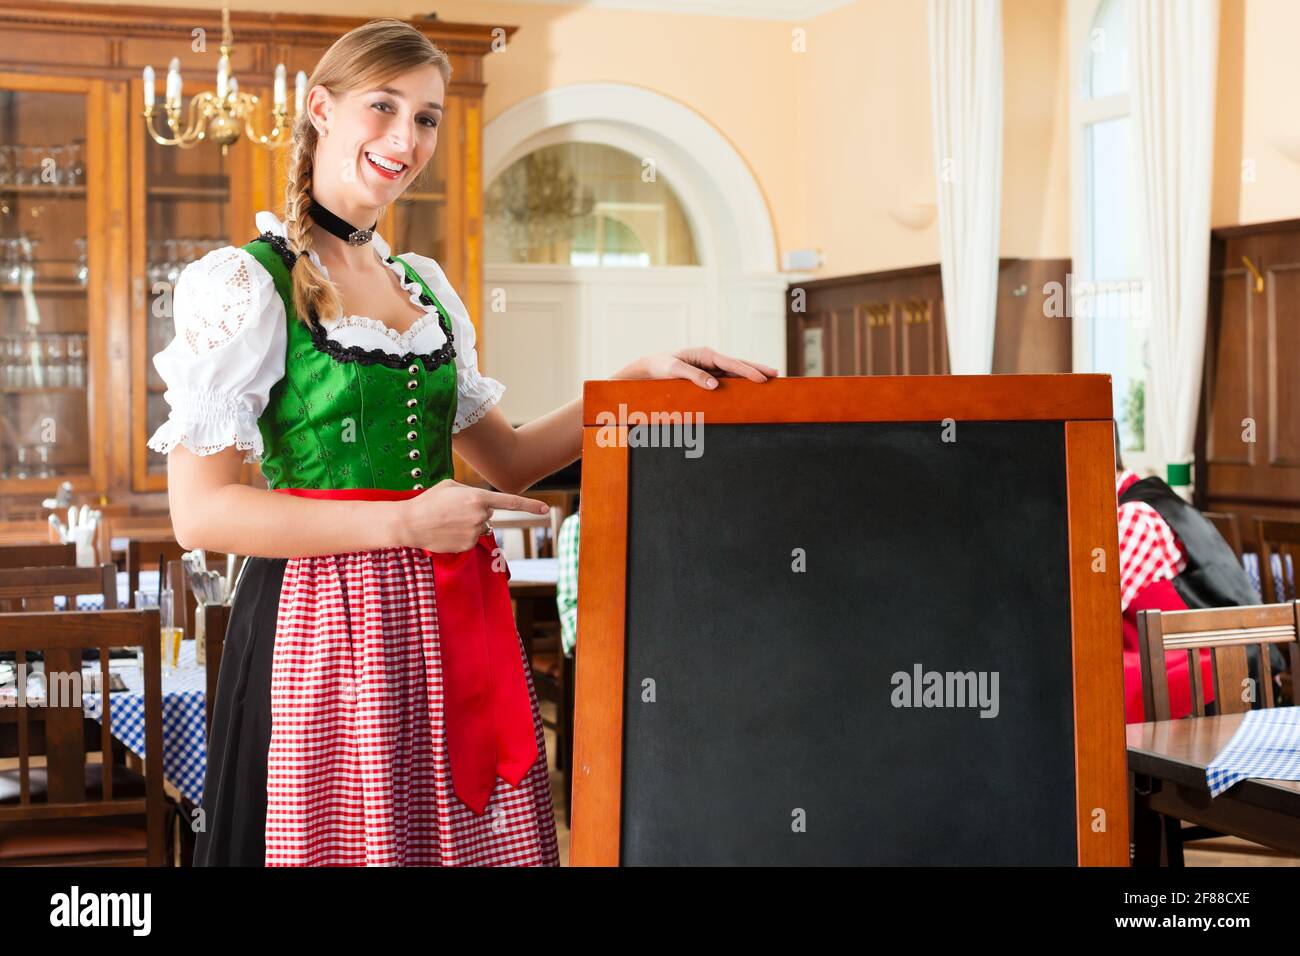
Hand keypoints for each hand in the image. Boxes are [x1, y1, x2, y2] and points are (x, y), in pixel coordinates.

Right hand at [396, 478, 549, 552]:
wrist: (410, 523)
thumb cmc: (429, 500)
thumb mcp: (451, 486)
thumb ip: (472, 492)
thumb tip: (485, 506)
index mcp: (477, 498)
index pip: (510, 502)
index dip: (529, 505)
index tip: (546, 509)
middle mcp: (480, 516)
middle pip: (489, 515)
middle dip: (477, 512)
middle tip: (454, 510)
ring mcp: (474, 533)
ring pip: (481, 528)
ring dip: (469, 525)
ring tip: (448, 521)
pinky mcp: (467, 546)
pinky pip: (472, 539)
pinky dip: (463, 536)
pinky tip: (447, 531)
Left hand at [613, 346, 778, 388]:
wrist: (651, 367)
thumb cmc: (661, 366)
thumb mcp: (674, 371)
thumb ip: (694, 376)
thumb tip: (715, 386)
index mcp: (705, 354)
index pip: (731, 363)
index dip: (747, 371)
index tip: (762, 379)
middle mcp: (711, 359)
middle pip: (739, 364)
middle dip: (757, 369)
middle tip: (776, 374)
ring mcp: (711, 367)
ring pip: (736, 371)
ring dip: (751, 375)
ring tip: (769, 379)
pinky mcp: (708, 375)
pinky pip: (728, 379)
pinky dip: (740, 382)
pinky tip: (750, 388)